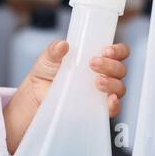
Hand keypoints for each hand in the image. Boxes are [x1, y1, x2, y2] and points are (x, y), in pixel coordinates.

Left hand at [2, 40, 129, 152]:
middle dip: (110, 65)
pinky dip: (114, 104)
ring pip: (119, 87)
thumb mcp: (48, 59)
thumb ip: (54, 50)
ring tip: (97, 81)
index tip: (106, 50)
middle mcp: (104, 75)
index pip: (118, 52)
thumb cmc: (45, 74)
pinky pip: (113, 109)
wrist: (34, 97)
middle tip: (93, 63)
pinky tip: (109, 100)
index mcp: (98, 58)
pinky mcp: (97, 109)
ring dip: (112, 83)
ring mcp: (102, 93)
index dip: (118, 50)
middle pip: (120, 69)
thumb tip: (62, 45)